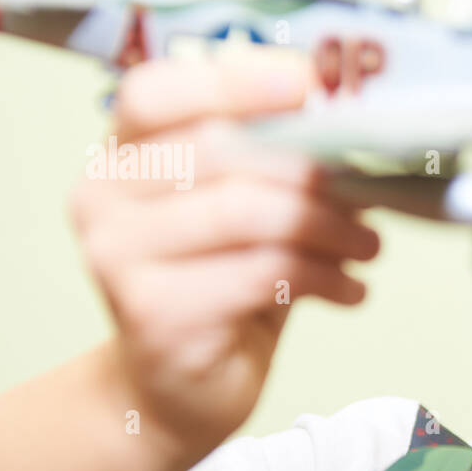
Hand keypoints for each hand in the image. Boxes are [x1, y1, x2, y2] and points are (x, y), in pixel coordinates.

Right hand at [69, 50, 380, 458]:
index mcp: (120, 157)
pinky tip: (351, 290)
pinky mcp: (155, 314)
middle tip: (369, 194)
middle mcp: (102, 200)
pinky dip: (324, 277)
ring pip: (248, 214)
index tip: (309, 86)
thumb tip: (360, 124)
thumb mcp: (248, 216)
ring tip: (368, 248)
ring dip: (329, 227)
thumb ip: (278, 166)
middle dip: (311, 170)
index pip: (158, 93)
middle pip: (219, 151)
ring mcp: (119, 259)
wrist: (177, 391)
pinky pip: (261, 274)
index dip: (234, 79)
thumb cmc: (221, 289)